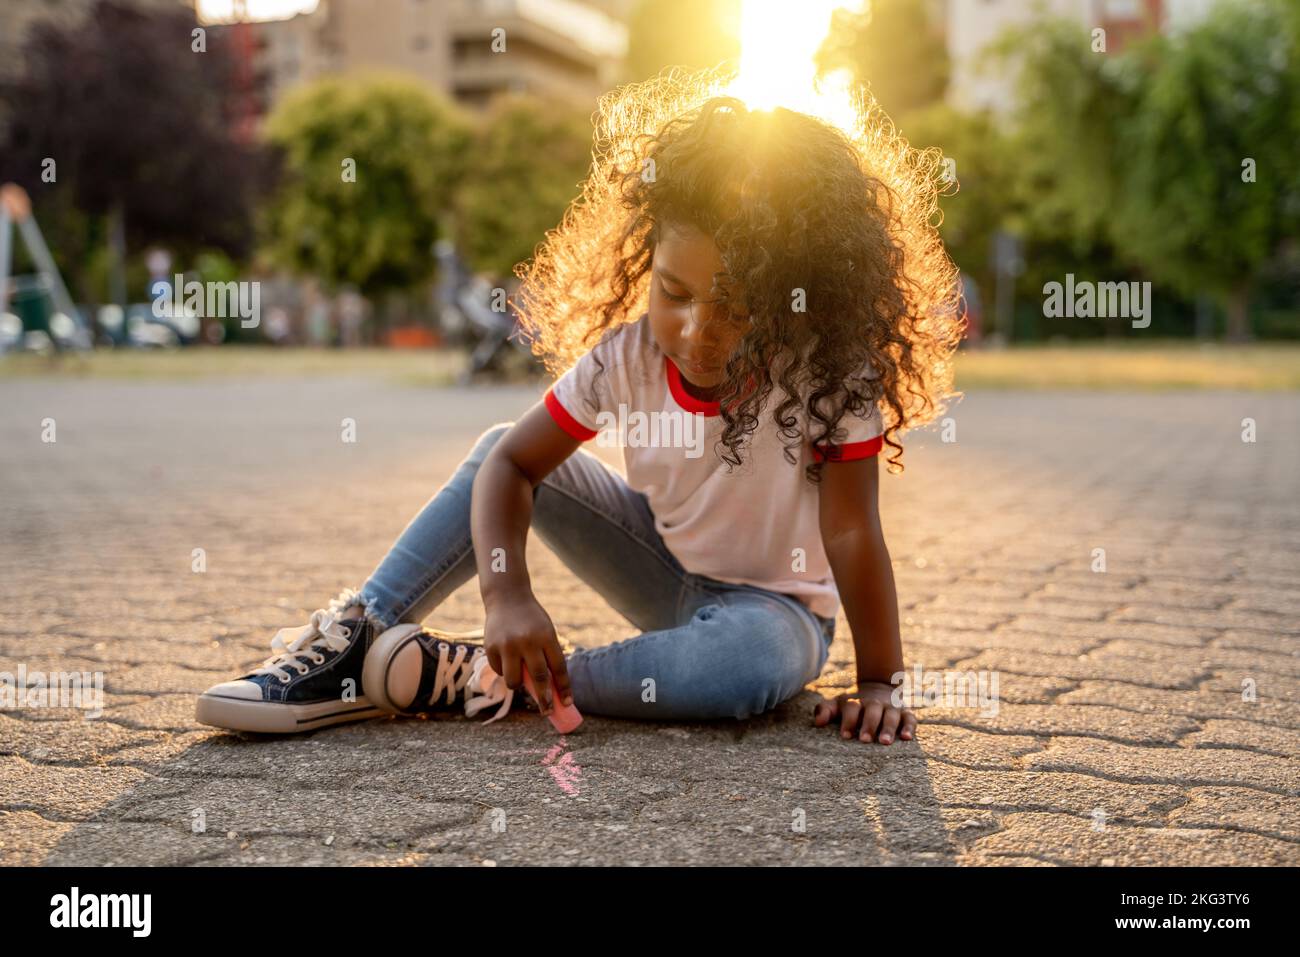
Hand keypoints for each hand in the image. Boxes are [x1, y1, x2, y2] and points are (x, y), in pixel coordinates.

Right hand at [482, 593, 571, 714]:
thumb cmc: (532, 620)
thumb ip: (547, 657)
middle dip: (544, 699)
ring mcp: (507, 645)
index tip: (567, 703)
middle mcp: (526, 641)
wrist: (507, 597)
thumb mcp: (545, 632)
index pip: (558, 667)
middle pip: (538, 677)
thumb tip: (550, 691)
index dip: (563, 688)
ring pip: (514, 681)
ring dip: (518, 684)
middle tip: (547, 711)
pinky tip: (505, 656)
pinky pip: (500, 671)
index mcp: (546, 636)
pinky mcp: (490, 647)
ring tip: (519, 674)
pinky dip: (505, 670)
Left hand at [813, 681, 915, 744]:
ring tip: (885, 742)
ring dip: (889, 728)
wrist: (877, 687)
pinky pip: (910, 718)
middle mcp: (875, 703)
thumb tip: (818, 722)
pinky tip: (907, 738)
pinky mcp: (905, 712)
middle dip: (869, 725)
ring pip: (892, 715)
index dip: (849, 721)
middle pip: (873, 711)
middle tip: (865, 740)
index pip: (852, 708)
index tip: (845, 736)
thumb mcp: (837, 704)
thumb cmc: (852, 704)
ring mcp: (891, 707)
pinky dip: (909, 727)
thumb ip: (825, 710)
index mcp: (857, 701)